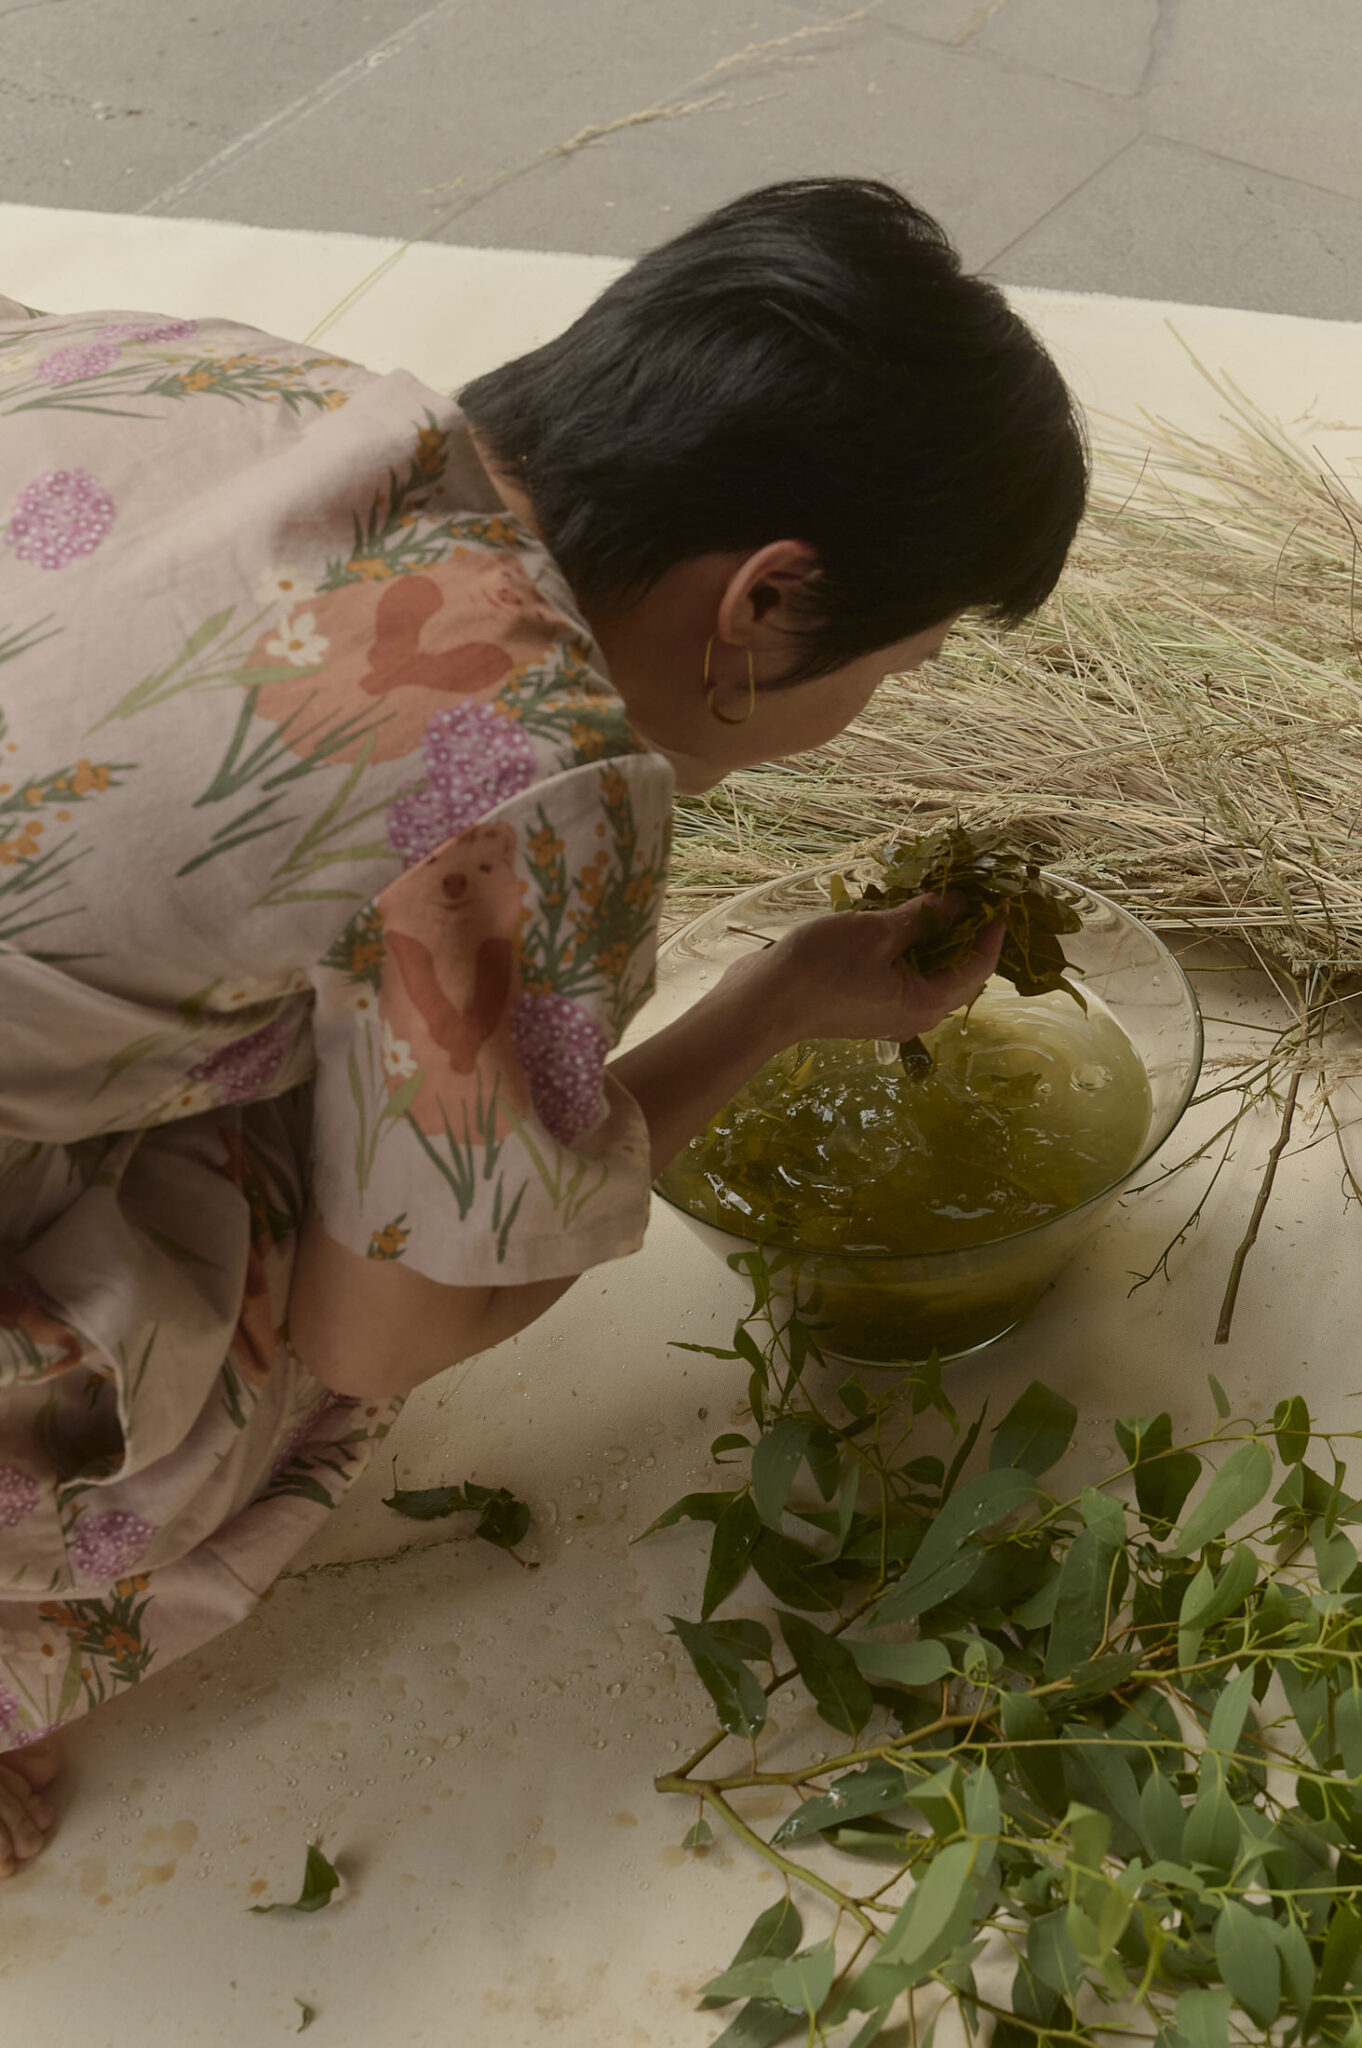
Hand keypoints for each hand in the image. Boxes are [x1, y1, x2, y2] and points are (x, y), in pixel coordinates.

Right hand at [749, 891, 1004, 1047]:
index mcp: (927, 1003)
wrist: (763, 1002)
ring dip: (932, 937)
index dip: (992, 932)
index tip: (1000, 898)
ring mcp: (888, 1012)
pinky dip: (906, 948)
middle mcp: (914, 1014)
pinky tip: (897, 918)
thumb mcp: (879, 932)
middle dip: (964, 932)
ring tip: (932, 898)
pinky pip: (899, 974)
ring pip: (926, 972)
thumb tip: (959, 901)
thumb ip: (923, 916)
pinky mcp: (865, 1004)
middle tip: (967, 892)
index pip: (979, 968)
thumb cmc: (823, 968)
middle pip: (956, 972)